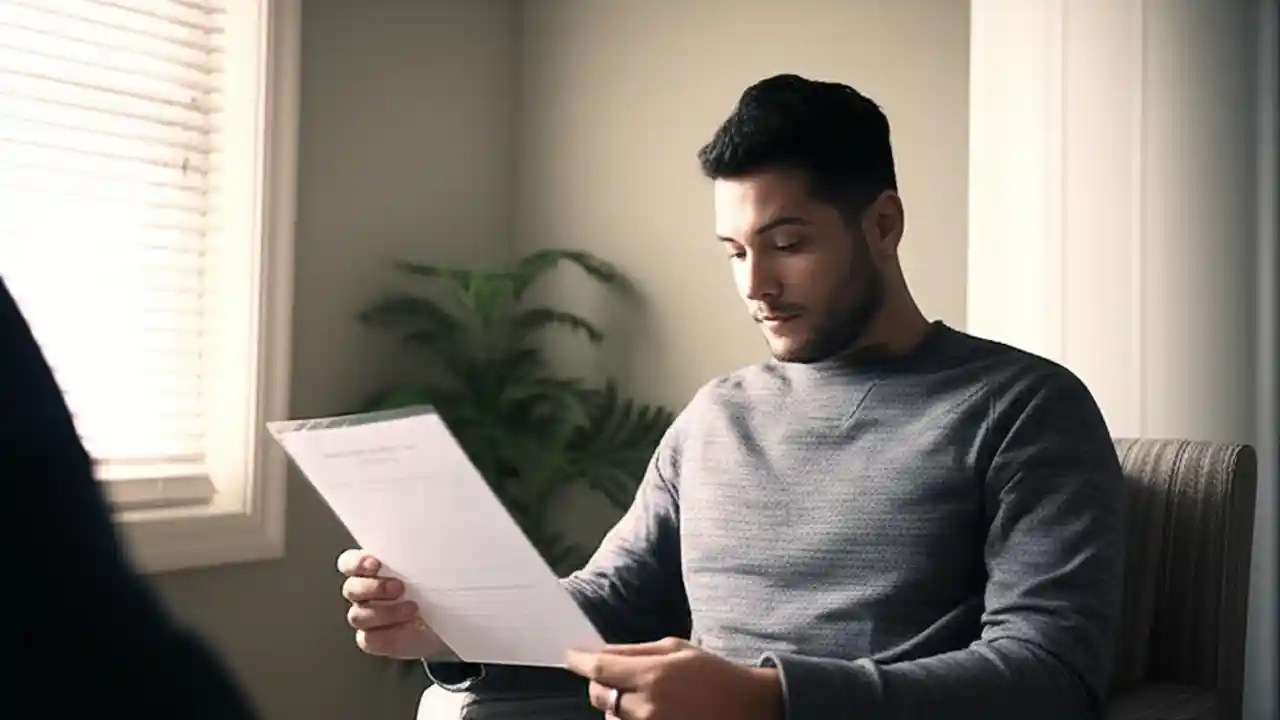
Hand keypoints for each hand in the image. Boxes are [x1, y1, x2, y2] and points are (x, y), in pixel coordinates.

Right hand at [337, 549, 447, 659]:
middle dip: (373, 588)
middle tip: (399, 587)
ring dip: (385, 612)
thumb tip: (424, 546)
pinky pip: (370, 639)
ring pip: (358, 616)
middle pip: (351, 589)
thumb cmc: (433, 588)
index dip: (356, 563)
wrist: (445, 619)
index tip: (375, 563)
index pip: (349, 563)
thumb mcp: (427, 568)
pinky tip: (408, 627)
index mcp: (370, 570)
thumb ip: (416, 559)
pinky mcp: (374, 640)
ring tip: (412, 608)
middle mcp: (364, 593)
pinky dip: (389, 634)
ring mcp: (366, 617)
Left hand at [564, 637, 782, 719]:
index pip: (599, 668)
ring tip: (643, 697)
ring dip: (616, 706)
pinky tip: (650, 710)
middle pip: (598, 695)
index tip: (570, 656)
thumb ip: (634, 650)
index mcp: (653, 675)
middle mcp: (647, 707)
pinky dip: (628, 719)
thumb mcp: (676, 648)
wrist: (747, 708)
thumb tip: (598, 651)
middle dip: (600, 683)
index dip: (578, 661)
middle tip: (615, 675)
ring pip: (609, 717)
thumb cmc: (712, 673)